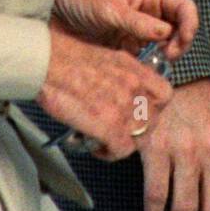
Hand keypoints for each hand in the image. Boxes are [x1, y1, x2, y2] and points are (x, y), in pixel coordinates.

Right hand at [36, 26, 173, 160]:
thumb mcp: (106, 57)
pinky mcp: (108, 125)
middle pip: (152, 120)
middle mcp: (132, 86)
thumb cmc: (65, 57)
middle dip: (136, 129)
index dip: (154, 108)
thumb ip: (123, 75)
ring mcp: (122, 106)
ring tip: (105, 141)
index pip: (165, 95)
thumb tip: (127, 94)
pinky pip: (121, 150)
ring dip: (122, 143)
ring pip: (138, 138)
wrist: (45, 61)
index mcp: (133, 68)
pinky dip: (109, 153)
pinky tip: (95, 146)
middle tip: (118, 131)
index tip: (140, 113)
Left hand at [52, 0, 197, 62]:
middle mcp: (150, 12)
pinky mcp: (129, 48)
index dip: (190, 24)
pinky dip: (149, 68)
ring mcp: (141, 32)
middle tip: (168, 58)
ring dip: (166, 58)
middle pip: (180, 29)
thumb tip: (166, 32)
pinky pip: (148, 59)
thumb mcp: (110, 9)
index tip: (181, 43)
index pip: (184, 7)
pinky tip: (140, 73)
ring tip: (154, 66)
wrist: (54, 11)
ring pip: (166, 47)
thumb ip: (137, 21)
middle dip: (180, 44)